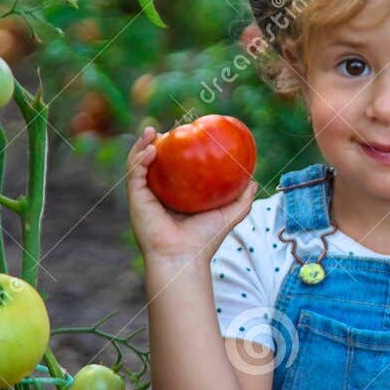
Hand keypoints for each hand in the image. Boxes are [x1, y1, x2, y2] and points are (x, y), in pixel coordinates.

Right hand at [126, 126, 258, 265]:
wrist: (185, 258)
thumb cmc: (204, 241)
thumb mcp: (228, 215)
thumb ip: (242, 200)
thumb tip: (254, 181)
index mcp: (173, 197)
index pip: (170, 169)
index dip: (173, 151)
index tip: (183, 135)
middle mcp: (156, 195)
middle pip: (151, 163)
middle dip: (153, 143)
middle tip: (165, 130)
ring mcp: (144, 197)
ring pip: (138, 164)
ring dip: (141, 145)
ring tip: (152, 131)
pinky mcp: (135, 200)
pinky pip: (135, 173)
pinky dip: (140, 158)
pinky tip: (152, 149)